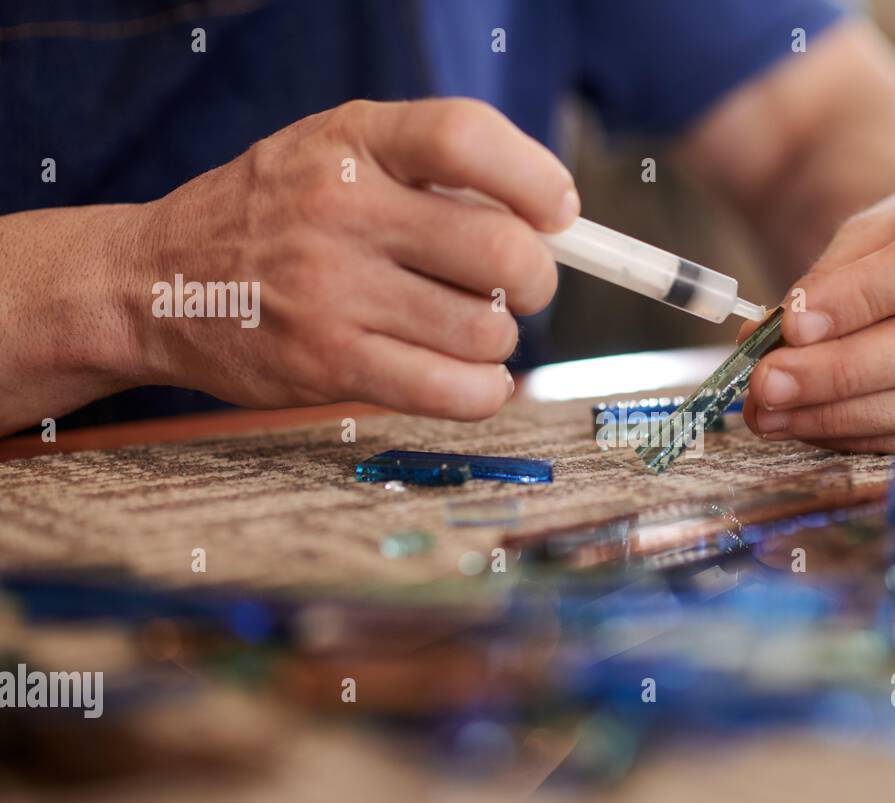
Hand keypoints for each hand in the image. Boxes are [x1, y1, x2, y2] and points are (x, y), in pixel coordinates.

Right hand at [130, 98, 577, 418]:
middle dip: (537, 279)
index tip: (560, 212)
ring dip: (498, 340)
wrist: (155, 280)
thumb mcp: (335, 151)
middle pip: (503, 251)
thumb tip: (549, 221)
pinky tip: (472, 379)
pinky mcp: (328, 364)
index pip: (467, 139)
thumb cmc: (273, 214)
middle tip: (521, 287)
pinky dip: (484, 391)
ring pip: (487, 331)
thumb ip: (430, 170)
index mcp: (352, 140)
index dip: (535, 179)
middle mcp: (342, 210)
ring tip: (467, 329)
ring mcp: (332, 292)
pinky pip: (453, 391)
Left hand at [741, 175, 894, 452]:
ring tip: (773, 412)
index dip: (861, 301)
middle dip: (841, 373)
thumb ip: (830, 277)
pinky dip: (871, 437)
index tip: (791, 324)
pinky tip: (816, 427)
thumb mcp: (876, 228)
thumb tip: (768, 337)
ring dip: (844, 415)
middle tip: (767, 385)